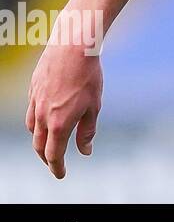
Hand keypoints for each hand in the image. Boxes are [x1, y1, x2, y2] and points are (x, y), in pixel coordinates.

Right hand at [26, 33, 102, 178]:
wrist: (73, 47)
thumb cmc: (88, 76)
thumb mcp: (94, 106)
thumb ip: (87, 131)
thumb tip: (85, 152)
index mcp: (58, 124)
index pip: (53, 155)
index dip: (57, 167)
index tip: (61, 174)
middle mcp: (42, 116)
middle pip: (39, 146)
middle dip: (47, 158)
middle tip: (55, 163)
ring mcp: (34, 102)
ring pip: (33, 130)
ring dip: (40, 140)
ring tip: (50, 143)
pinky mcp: (32, 90)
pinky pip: (31, 112)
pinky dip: (37, 122)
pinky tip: (45, 119)